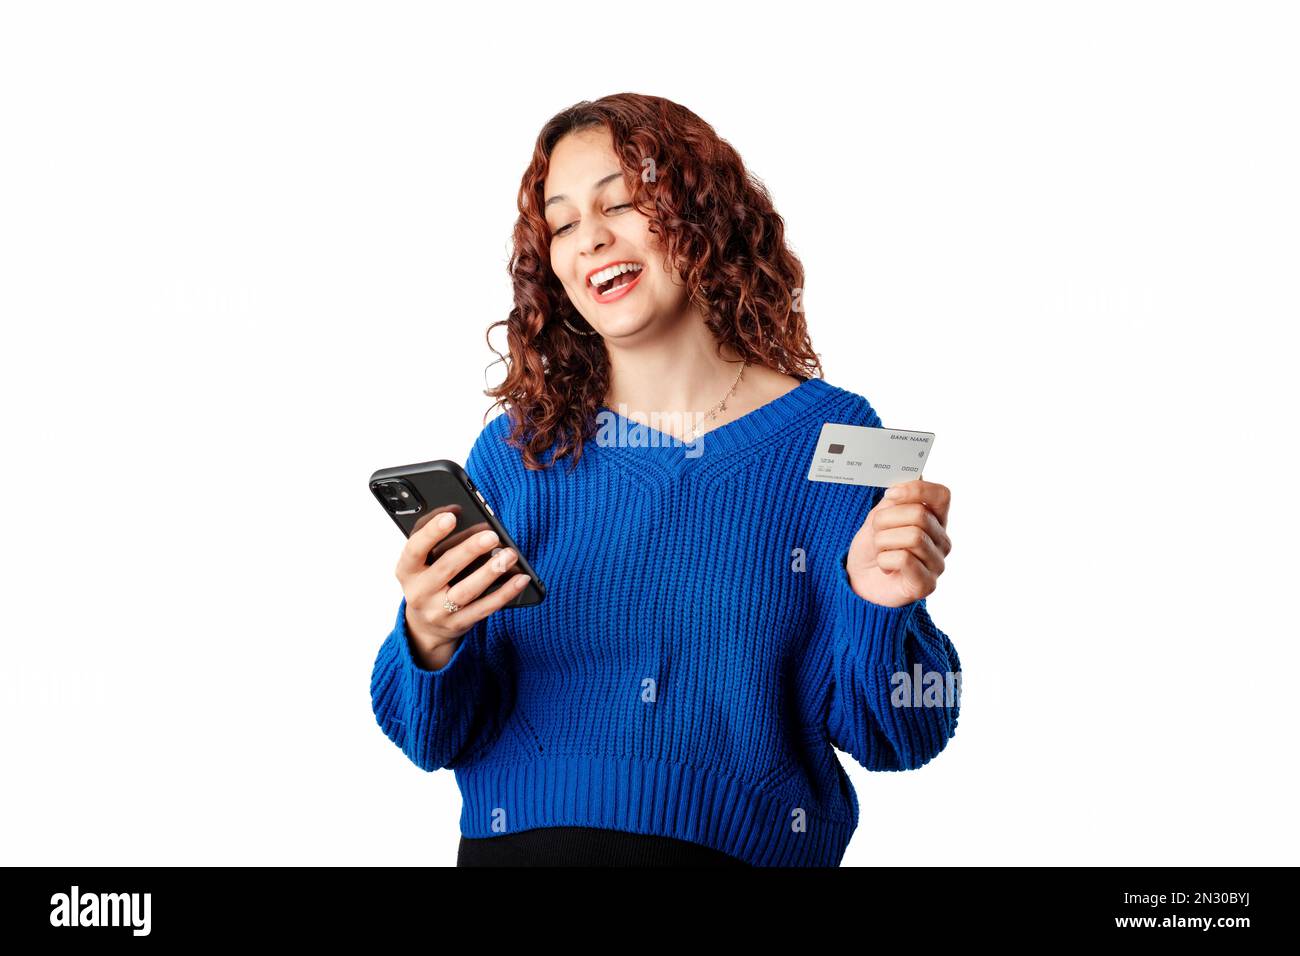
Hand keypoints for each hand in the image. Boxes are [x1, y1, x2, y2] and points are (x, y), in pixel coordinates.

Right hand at [395, 510, 530, 668]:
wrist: (425, 626)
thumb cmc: (428, 581)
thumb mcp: (422, 563)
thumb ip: (436, 541)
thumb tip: (461, 513)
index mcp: (407, 571)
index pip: (415, 549)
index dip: (431, 532)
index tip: (451, 516)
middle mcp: (419, 592)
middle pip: (445, 569)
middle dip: (469, 550)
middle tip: (492, 535)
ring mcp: (438, 611)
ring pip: (466, 591)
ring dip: (490, 572)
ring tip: (509, 555)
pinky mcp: (458, 624)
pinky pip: (484, 609)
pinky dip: (505, 593)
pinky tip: (520, 579)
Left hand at [845, 478, 951, 607]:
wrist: (860, 582)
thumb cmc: (873, 549)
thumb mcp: (879, 517)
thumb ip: (895, 500)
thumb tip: (915, 477)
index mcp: (935, 520)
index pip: (941, 495)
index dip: (915, 490)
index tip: (890, 494)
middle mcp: (941, 541)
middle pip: (919, 515)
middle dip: (886, 520)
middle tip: (876, 532)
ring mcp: (937, 564)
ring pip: (912, 537)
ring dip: (884, 541)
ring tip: (880, 551)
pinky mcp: (926, 584)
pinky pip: (905, 559)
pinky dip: (884, 560)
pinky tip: (885, 567)